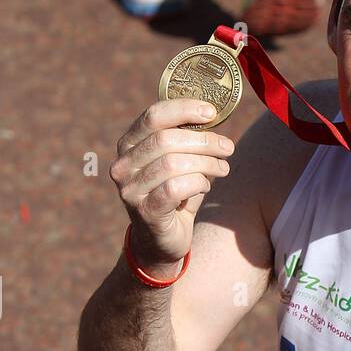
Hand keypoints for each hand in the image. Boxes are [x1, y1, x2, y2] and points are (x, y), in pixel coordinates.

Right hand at [109, 97, 234, 266]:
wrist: (161, 241)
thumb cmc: (174, 196)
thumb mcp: (179, 162)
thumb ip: (188, 140)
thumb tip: (213, 116)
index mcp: (129, 145)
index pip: (153, 116)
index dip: (184, 109)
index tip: (211, 112)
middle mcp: (123, 165)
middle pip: (166, 140)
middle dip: (203, 141)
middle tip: (227, 147)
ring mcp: (130, 190)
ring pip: (173, 164)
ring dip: (205, 163)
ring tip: (222, 168)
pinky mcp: (145, 211)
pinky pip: (176, 188)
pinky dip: (198, 184)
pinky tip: (205, 187)